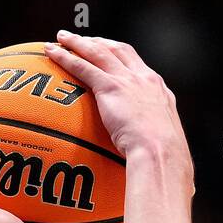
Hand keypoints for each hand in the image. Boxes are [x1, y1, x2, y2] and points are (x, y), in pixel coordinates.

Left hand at [43, 31, 193, 196]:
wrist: (162, 157)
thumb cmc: (168, 166)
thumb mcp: (168, 159)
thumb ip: (163, 162)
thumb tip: (172, 184)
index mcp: (160, 94)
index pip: (140, 69)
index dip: (123, 58)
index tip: (111, 55)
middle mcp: (146, 80)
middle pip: (119, 51)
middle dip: (100, 42)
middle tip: (83, 40)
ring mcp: (129, 81)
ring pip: (99, 52)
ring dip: (78, 43)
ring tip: (61, 38)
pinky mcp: (111, 88)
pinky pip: (83, 67)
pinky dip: (66, 57)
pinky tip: (50, 53)